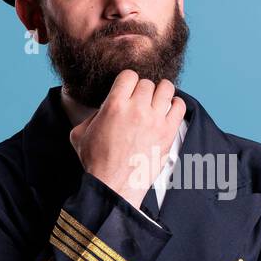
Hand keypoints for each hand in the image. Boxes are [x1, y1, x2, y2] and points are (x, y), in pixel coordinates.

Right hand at [69, 69, 185, 209]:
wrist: (114, 185)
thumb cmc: (96, 162)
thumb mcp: (80, 133)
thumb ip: (91, 115)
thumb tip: (102, 108)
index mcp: (115, 105)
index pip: (129, 75)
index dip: (128, 81)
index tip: (128, 91)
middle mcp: (137, 109)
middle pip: (147, 82)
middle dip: (143, 90)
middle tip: (141, 101)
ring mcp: (155, 120)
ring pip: (166, 88)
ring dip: (161, 92)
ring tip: (156, 101)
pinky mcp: (168, 132)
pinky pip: (179, 106)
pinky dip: (175, 105)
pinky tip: (167, 112)